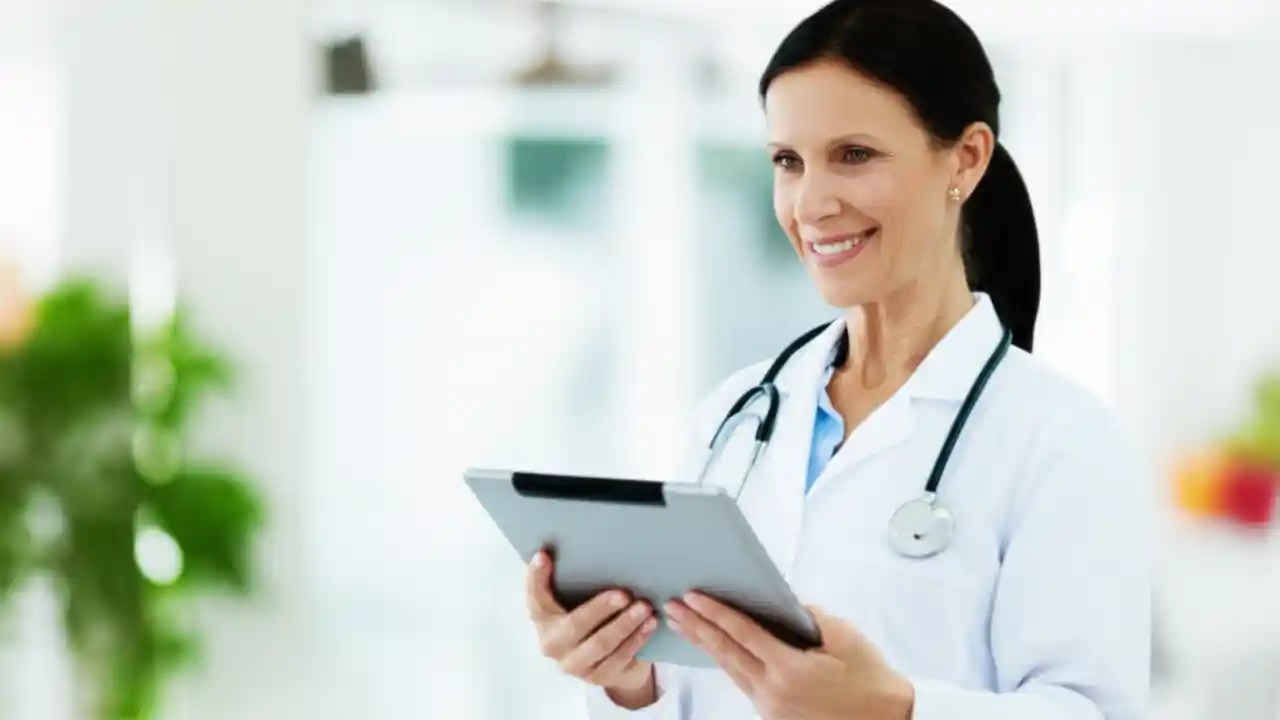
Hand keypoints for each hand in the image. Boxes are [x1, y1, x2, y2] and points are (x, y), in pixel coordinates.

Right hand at [525, 550, 658, 707]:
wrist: (608, 661)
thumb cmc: (591, 620)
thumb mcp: (578, 600)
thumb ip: (573, 580)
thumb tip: (573, 545)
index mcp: (543, 621)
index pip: (535, 599)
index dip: (536, 579)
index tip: (544, 556)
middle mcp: (553, 646)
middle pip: (574, 626)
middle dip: (600, 609)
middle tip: (623, 594)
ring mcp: (575, 666)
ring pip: (601, 645)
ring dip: (625, 625)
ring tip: (644, 608)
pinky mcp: (598, 678)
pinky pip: (619, 659)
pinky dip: (637, 640)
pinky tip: (649, 625)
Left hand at [666, 593, 913, 719]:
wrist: (885, 719)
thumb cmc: (869, 676)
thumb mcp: (842, 636)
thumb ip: (806, 616)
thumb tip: (780, 604)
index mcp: (789, 669)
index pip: (741, 633)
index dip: (714, 612)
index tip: (692, 596)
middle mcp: (773, 691)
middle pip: (725, 653)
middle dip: (696, 627)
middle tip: (672, 607)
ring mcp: (770, 707)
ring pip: (730, 670)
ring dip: (706, 645)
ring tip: (684, 624)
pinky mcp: (773, 715)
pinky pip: (743, 683)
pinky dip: (727, 663)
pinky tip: (716, 649)